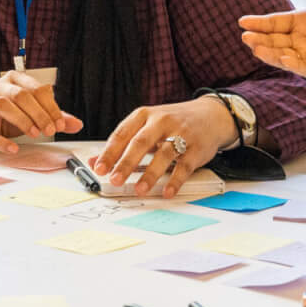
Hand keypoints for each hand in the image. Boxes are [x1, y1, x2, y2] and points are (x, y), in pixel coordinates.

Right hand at [0, 71, 83, 153]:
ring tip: (35, 134)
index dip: (50, 107)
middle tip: (50, 130)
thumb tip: (77, 124)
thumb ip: (52, 117)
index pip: (36, 89)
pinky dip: (1, 141)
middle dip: (39, 113)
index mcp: (14, 80)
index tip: (60, 124)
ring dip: (22, 120)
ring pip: (2, 105)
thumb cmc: (5, 116)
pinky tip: (13, 148)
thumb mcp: (30, 113)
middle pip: (21, 95)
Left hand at [95, 96, 234, 197]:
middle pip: (140, 143)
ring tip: (139, 189)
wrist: (210, 116)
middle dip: (126, 163)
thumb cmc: (173, 122)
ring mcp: (181, 134)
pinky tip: (166, 191)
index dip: (109, 152)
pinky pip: (184, 166)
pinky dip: (175, 180)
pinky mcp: (196, 148)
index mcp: (144, 115)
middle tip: (114, 180)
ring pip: (163, 154)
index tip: (99, 169)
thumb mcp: (146, 126)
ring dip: (150, 174)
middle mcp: (162, 121)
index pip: (122, 133)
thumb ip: (122, 143)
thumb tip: (94, 162)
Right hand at [238, 0, 305, 85]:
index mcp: (301, 22)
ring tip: (256, 48)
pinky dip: (292, 63)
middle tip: (245, 36)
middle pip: (274, 39)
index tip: (243, 21)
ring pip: (282, 54)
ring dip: (269, 52)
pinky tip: (283, 58)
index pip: (276, 21)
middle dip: (258, 38)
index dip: (260, 22)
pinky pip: (301, 67)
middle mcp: (299, 39)